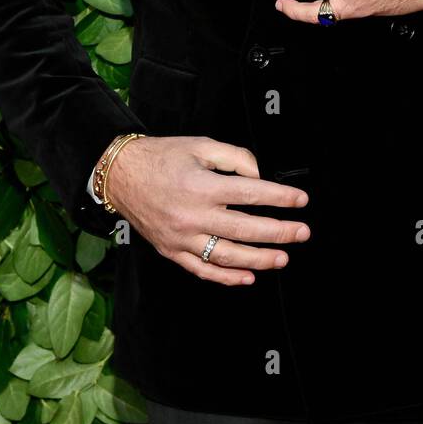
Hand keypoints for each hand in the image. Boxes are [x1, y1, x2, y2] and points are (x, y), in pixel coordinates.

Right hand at [104, 135, 309, 286]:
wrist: (121, 175)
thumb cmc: (162, 157)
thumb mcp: (201, 145)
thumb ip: (235, 158)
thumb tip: (260, 176)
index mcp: (202, 186)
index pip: (251, 194)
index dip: (280, 197)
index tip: (300, 200)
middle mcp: (193, 215)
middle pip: (244, 229)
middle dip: (279, 232)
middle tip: (302, 233)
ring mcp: (181, 237)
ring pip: (226, 256)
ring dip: (258, 259)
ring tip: (282, 258)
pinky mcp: (171, 251)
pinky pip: (202, 269)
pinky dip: (226, 277)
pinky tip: (247, 277)